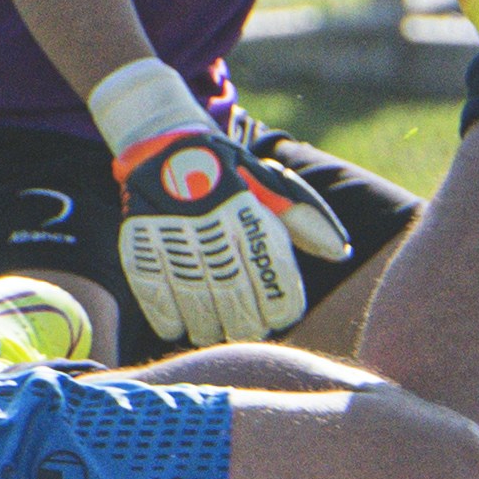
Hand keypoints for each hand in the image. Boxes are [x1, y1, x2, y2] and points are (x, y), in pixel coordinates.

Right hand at [109, 128, 354, 344]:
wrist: (167, 143)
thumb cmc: (231, 174)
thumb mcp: (272, 185)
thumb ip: (307, 220)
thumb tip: (339, 252)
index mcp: (249, 210)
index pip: (273, 272)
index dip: (281, 304)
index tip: (281, 318)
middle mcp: (212, 222)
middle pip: (235, 294)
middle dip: (246, 323)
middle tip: (250, 333)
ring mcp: (172, 231)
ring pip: (195, 299)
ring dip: (209, 327)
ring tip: (218, 334)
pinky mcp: (139, 238)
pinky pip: (153, 290)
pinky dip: (167, 317)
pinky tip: (178, 328)